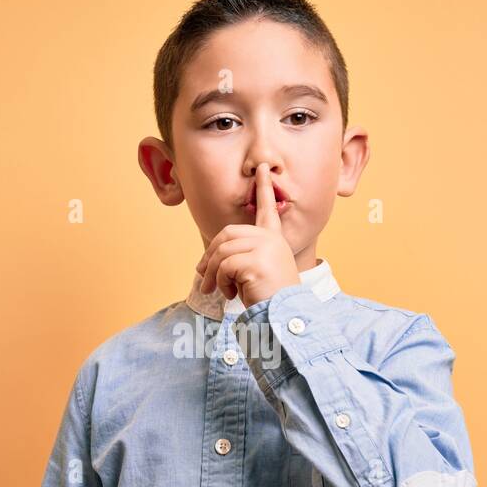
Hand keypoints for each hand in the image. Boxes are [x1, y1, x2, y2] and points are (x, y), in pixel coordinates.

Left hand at [194, 164, 300, 307]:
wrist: (283, 318)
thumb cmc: (268, 300)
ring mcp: (266, 248)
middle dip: (209, 257)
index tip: (263, 169)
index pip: (268, 209)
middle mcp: (271, 240)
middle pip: (227, 234)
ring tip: (217, 291)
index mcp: (274, 240)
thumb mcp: (253, 273)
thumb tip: (203, 264)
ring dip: (213, 274)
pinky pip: (224, 266)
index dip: (264, 189)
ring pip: (222, 252)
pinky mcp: (257, 261)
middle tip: (203, 278)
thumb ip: (236, 259)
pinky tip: (231, 295)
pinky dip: (220, 283)